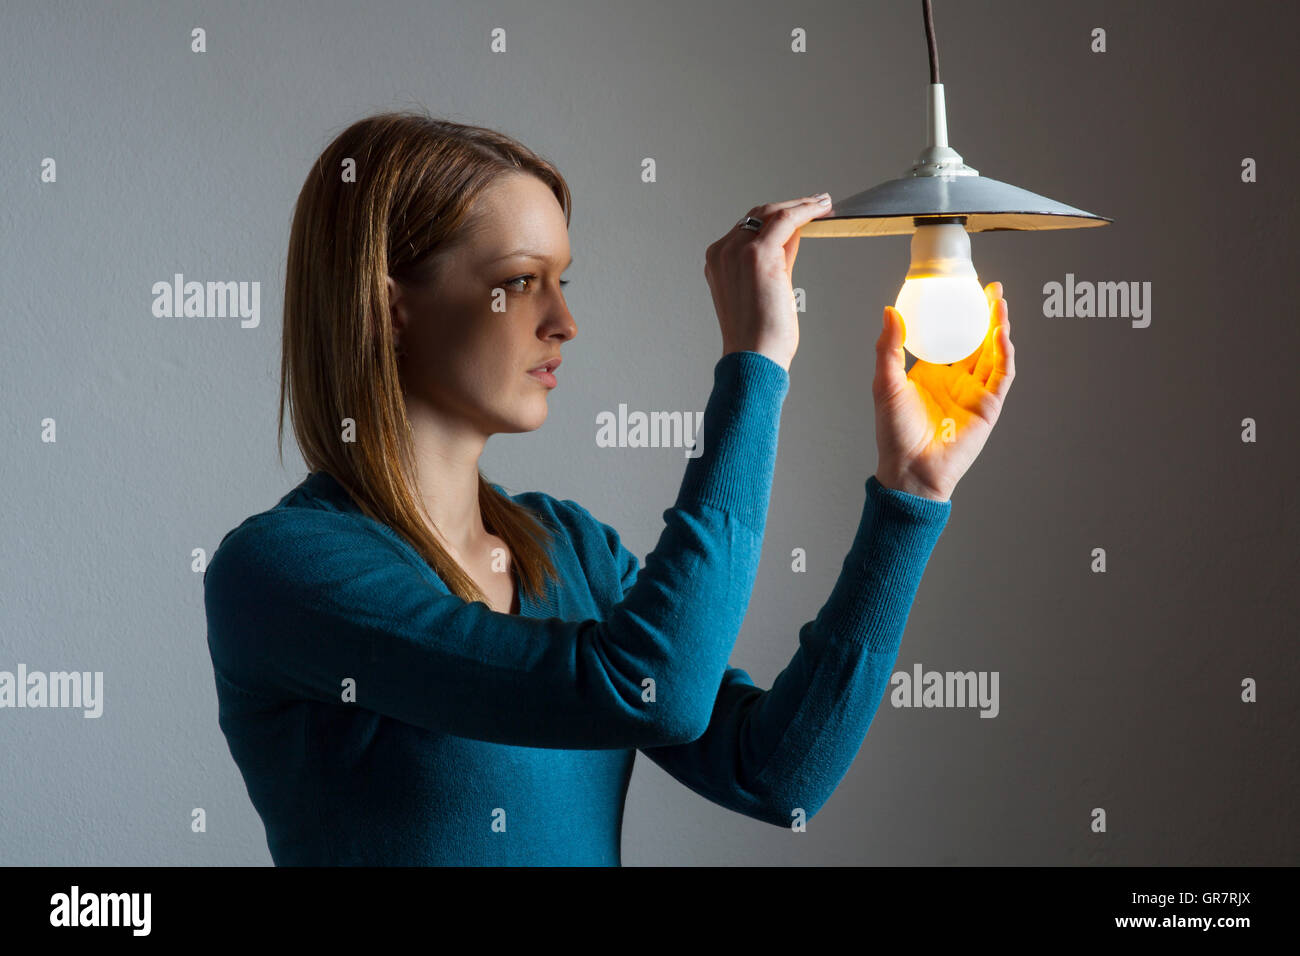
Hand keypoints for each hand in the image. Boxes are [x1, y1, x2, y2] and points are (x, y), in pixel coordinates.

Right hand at [704, 194, 834, 370]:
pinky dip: (804, 210)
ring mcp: (736, 250)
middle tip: (816, 204)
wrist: (754, 357)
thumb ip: (775, 261)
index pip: (747, 228)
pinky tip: (820, 208)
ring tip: (822, 203)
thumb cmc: (759, 337)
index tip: (798, 213)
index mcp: (718, 262)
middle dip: (788, 207)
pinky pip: (784, 219)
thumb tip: (792, 237)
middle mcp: (722, 252)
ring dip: (799, 206)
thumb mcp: (765, 289)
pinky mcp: (757, 253)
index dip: (775, 218)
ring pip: (770, 213)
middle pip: (757, 215)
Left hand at [872, 281, 1013, 501]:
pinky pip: (1001, 375)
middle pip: (978, 339)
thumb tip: (888, 310)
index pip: (951, 336)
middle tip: (990, 288)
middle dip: (986, 314)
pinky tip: (1000, 333)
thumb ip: (888, 347)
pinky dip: (1003, 353)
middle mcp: (957, 379)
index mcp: (933, 372)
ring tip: (999, 302)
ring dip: (999, 327)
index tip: (960, 289)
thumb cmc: (895, 432)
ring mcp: (975, 392)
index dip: (958, 314)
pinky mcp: (988, 406)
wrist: (910, 468)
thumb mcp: (885, 382)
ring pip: (994, 352)